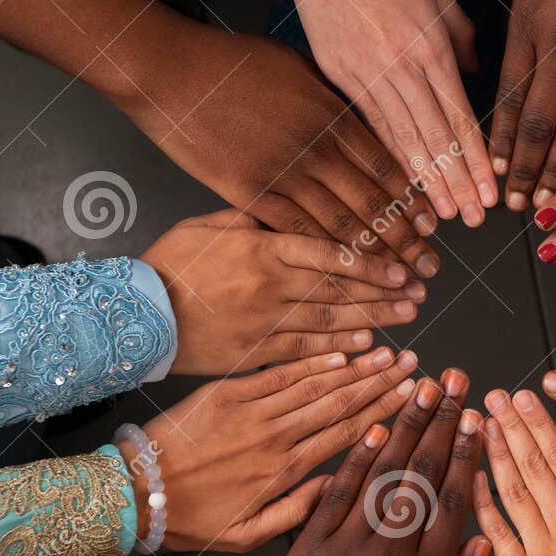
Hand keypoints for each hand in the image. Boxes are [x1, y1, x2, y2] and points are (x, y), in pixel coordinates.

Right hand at [118, 22, 441, 277]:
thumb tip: (362, 122)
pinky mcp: (247, 197)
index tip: (431, 224)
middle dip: (405, 240)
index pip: (386, 167)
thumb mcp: (296, 68)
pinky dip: (327, 259)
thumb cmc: (229, 62)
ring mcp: (281, 176)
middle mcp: (314, 149)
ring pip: (341, 227)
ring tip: (402, 283)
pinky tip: (348, 277)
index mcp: (331, 116)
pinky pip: (297, 234)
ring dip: (375, 258)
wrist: (169, 71)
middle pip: (372, 204)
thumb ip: (332, 102)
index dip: (412, 200)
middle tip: (430, 267)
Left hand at [125, 347, 420, 551]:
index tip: (411, 395)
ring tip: (386, 351)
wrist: (135, 493)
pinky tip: (338, 351)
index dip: (384, 411)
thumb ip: (296, 512)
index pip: (347, 433)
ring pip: (315, 383)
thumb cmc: (190, 519)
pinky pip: (279, 373)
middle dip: (380, 381)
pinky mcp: (226, 393)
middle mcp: (274, 436)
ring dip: (355, 366)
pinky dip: (311, 361)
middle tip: (412, 363)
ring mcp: (251, 411)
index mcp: (283, 472)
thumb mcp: (246, 536)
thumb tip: (335, 485)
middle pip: (340, 402)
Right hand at [142, 210, 426, 374]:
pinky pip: (306, 351)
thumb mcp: (211, 223)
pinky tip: (366, 346)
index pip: (330, 253)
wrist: (137, 313)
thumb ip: (256, 216)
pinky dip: (338, 349)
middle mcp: (270, 284)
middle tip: (418, 295)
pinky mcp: (255, 352)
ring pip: (330, 321)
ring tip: (405, 318)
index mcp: (263, 247)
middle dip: (384, 293)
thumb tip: (291, 204)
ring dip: (372, 320)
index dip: (371, 263)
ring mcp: (264, 320)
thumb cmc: (172, 264)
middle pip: (340, 289)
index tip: (402, 268)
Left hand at [272, 368, 486, 555]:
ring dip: (405, 426)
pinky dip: (357, 458)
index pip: (454, 498)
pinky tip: (374, 428)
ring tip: (419, 388)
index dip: (467, 454)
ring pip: (385, 474)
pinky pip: (337, 493)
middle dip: (441, 424)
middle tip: (453, 382)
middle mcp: (396, 548)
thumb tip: (483, 540)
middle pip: (423, 474)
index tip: (477, 419)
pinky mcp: (313, 544)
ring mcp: (353, 542)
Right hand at [289, 0, 495, 225]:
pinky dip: (387, 155)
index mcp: (431, 48)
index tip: (489, 193)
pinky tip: (399, 181)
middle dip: (455, 184)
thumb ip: (461, 37)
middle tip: (471, 220)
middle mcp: (401, 68)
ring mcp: (367, 75)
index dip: (476, 161)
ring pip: (401, 139)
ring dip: (422, 180)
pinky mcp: (338, 75)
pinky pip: (369, 124)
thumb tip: (475, 73)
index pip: (461, 118)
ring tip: (439, 215)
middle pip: (434, 138)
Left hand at [473, 389, 555, 555]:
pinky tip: (473, 476)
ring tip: (482, 423)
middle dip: (513, 427)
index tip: (524, 398)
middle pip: (533, 466)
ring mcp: (540, 548)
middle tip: (494, 396)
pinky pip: (497, 532)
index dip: (541, 425)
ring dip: (496, 454)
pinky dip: (484, 503)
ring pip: (513, 491)